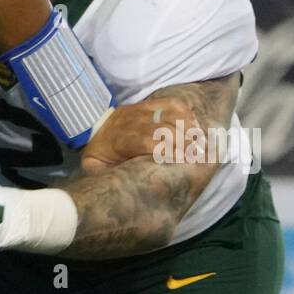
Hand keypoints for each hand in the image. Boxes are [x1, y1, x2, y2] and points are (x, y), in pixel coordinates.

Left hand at [81, 97, 199, 174]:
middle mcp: (130, 122)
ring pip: (168, 113)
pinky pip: (169, 103)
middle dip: (182, 141)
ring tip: (201, 142)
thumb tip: (118, 191)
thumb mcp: (95, 168)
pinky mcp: (146, 104)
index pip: (144, 141)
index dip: (165, 149)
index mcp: (117, 140)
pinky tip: (195, 126)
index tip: (182, 161)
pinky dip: (185, 113)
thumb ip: (105, 177)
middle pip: (161, 127)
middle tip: (198, 155)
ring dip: (187, 127)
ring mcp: (139, 110)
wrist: (92, 128)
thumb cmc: (99, 155)